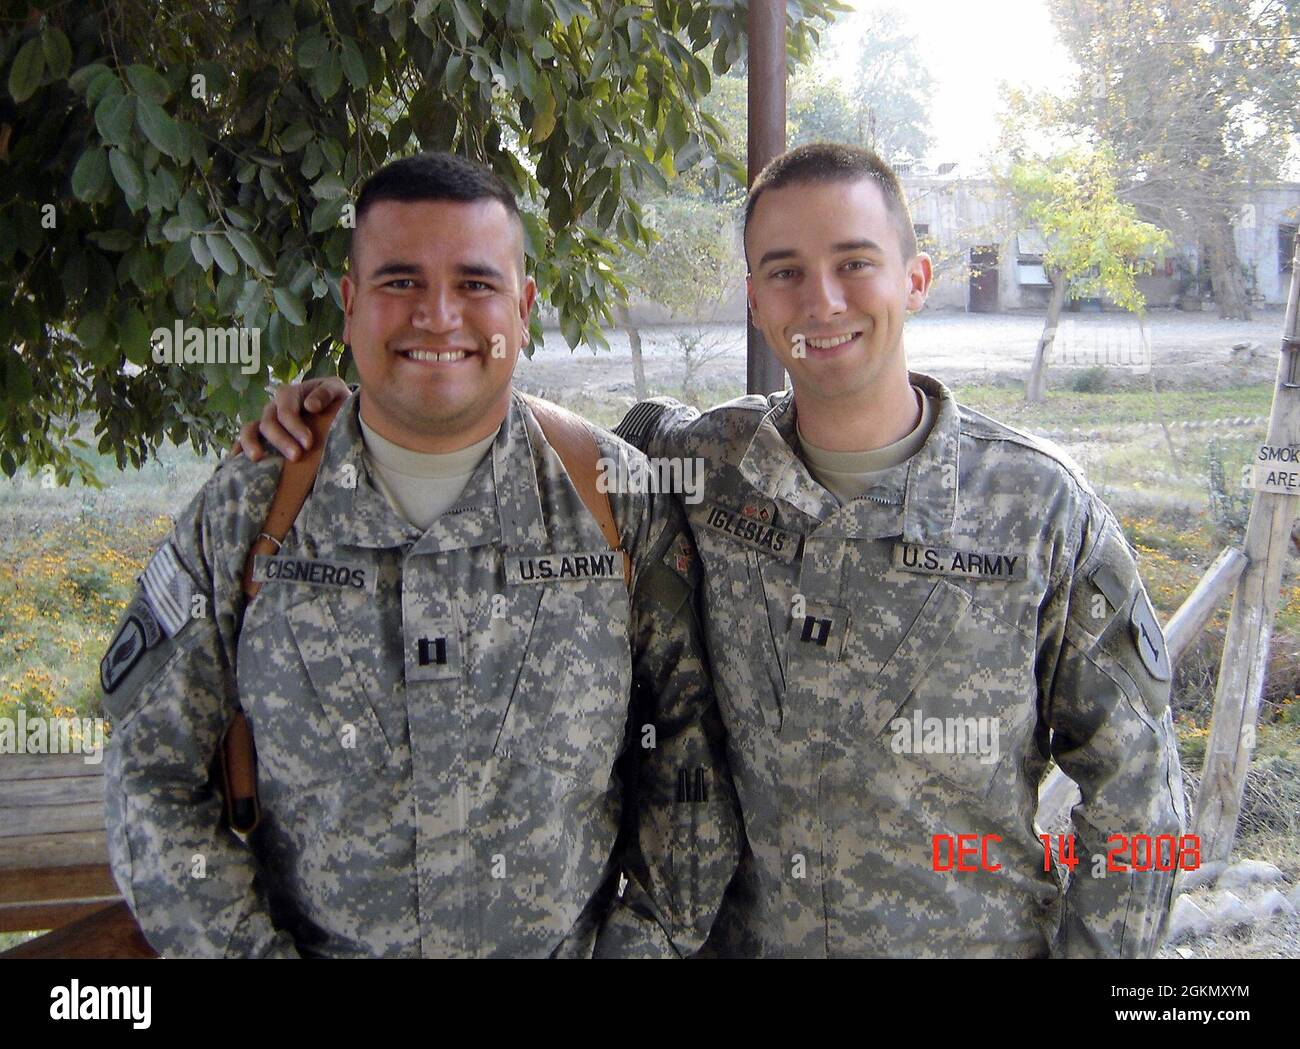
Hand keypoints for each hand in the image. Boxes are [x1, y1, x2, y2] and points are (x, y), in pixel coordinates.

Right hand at [230, 377, 350, 461]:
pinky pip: (245, 440)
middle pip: (269, 423)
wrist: (334, 413)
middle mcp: (274, 408)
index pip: (286, 410)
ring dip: (252, 443)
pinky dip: (239, 448)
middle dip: (281, 440)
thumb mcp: (335, 389)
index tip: (308, 443)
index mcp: (289, 395)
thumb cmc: (334, 401)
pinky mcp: (263, 438)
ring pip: (251, 430)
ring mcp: (266, 423)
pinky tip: (236, 460)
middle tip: (296, 456)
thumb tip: (310, 406)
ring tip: (257, 458)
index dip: (294, 426)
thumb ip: (325, 393)